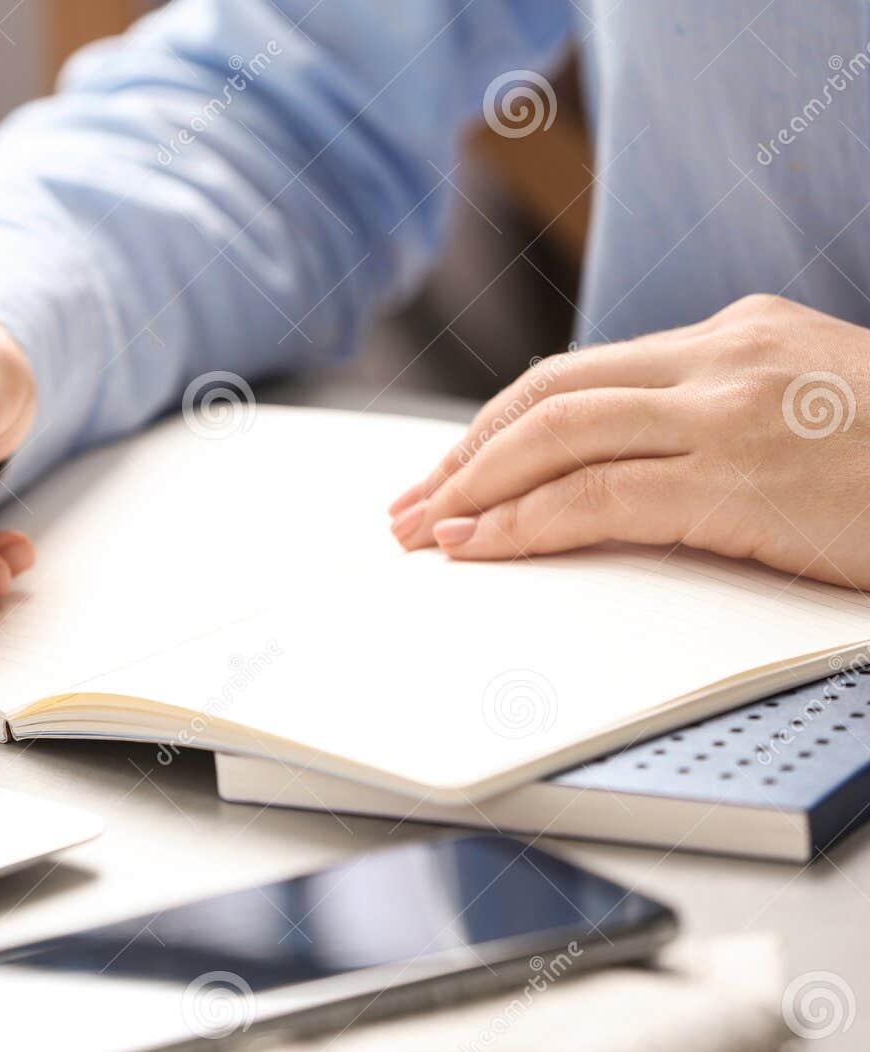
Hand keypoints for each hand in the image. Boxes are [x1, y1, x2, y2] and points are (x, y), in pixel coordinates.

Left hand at [388, 294, 869, 589]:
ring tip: (423, 530)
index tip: (453, 470)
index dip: (500, 427)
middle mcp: (721, 360)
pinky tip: (477, 547)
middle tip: (410, 504)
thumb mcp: (808, 408)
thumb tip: (623, 468)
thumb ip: (718, 420)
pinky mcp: (740, 478)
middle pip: (547, 395)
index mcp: (734, 337)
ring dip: (471, 486)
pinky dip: (520, 524)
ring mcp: (729, 414)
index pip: (580, 377)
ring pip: (555, 435)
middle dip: (464, 454)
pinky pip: (595, 496)